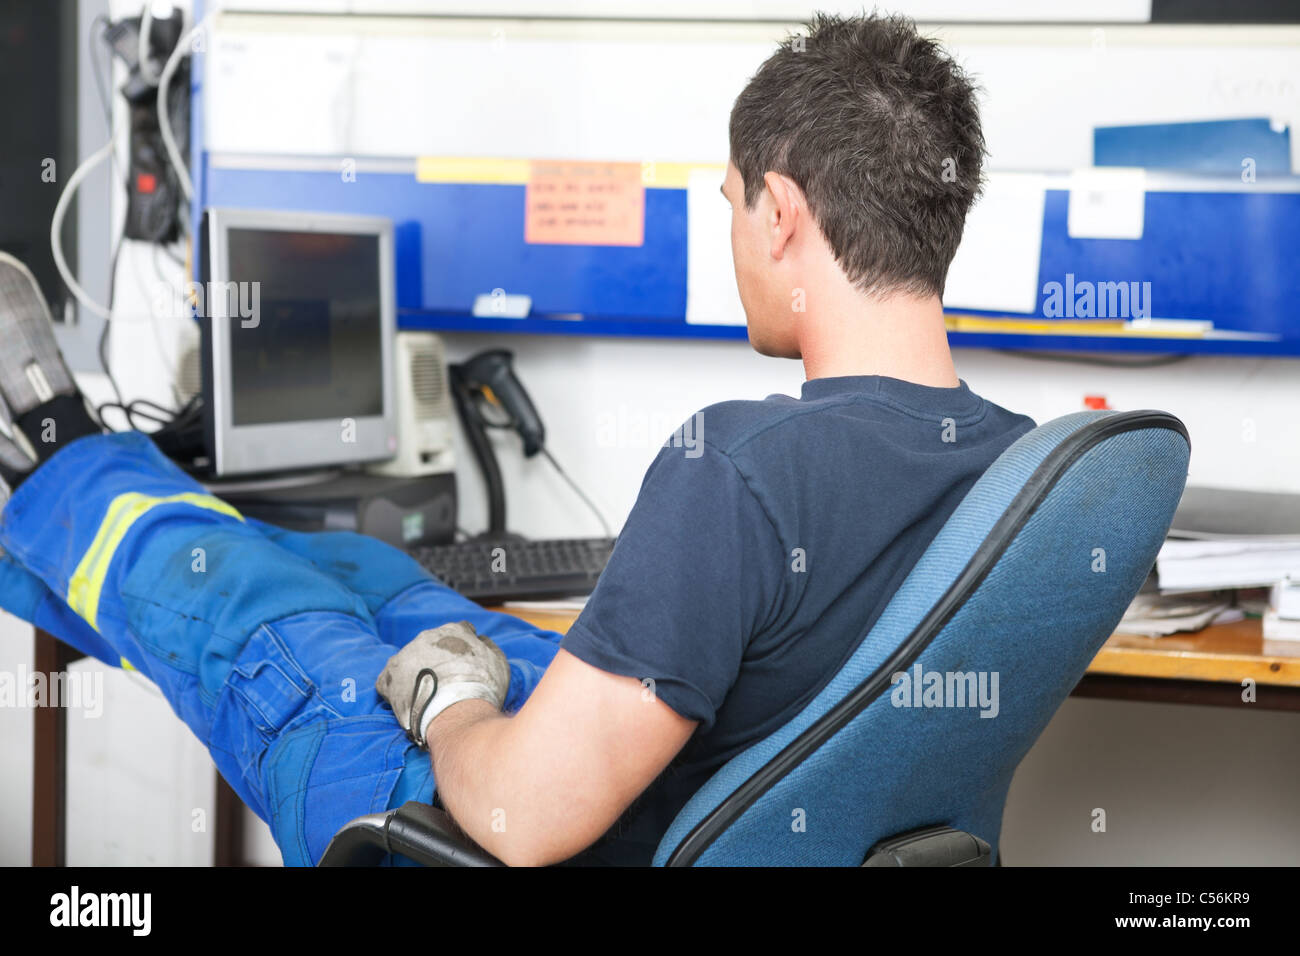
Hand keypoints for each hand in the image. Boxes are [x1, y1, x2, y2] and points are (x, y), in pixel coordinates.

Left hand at [376, 621, 509, 748]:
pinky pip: (388, 681)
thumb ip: (489, 646)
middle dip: (436, 660)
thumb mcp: (499, 662)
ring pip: (409, 662)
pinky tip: (406, 703)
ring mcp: (406, 655)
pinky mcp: (390, 677)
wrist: (457, 711)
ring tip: (426, 696)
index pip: (458, 630)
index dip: (462, 646)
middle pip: (431, 644)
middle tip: (445, 682)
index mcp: (456, 630)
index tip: (464, 661)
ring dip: (415, 674)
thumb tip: (481, 640)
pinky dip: (395, 691)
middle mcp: (428, 636)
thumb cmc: (481, 688)